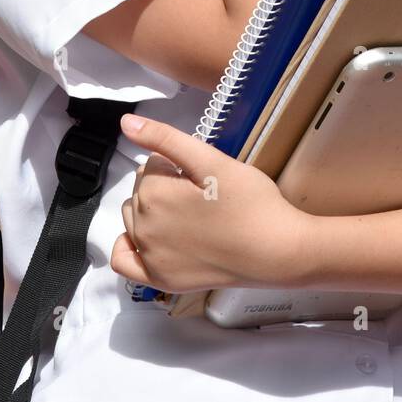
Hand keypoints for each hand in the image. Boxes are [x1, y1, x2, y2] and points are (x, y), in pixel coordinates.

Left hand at [110, 113, 314, 293]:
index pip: (152, 164)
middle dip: (164, 186)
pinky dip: (128, 247)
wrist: (277, 252)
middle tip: (202, 196)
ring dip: (150, 211)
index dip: (178, 165)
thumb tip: (126, 122)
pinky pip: (123, 261)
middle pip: (141, 190)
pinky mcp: (160, 279)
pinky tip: (148, 240)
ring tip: (189, 216)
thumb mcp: (212, 161)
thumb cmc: (251, 203)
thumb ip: (166, 139)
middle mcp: (143, 227)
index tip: (203, 176)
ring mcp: (149, 257)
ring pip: (133, 218)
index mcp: (154, 194)